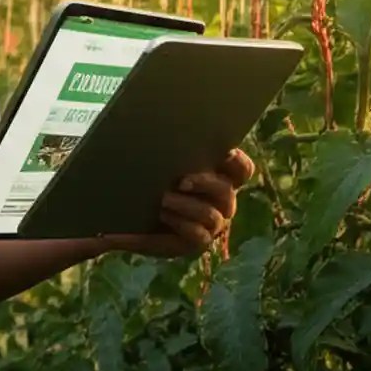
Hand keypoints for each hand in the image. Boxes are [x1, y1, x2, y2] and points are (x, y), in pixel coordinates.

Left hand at [102, 148, 254, 257]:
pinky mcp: (197, 242)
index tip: (223, 153)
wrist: (129, 218)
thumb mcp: (159, 166)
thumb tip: (168, 128)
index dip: (237, 161)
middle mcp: (223, 202)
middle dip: (204, 183)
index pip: (241, 170)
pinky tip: (163, 215)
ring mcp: (213, 223)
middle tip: (181, 181)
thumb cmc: (149, 182)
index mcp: (221, 178)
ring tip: (163, 200)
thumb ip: (171, 154)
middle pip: (225, 191)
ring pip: (210, 215)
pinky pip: (197, 235)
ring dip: (186, 206)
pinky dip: (179, 224)